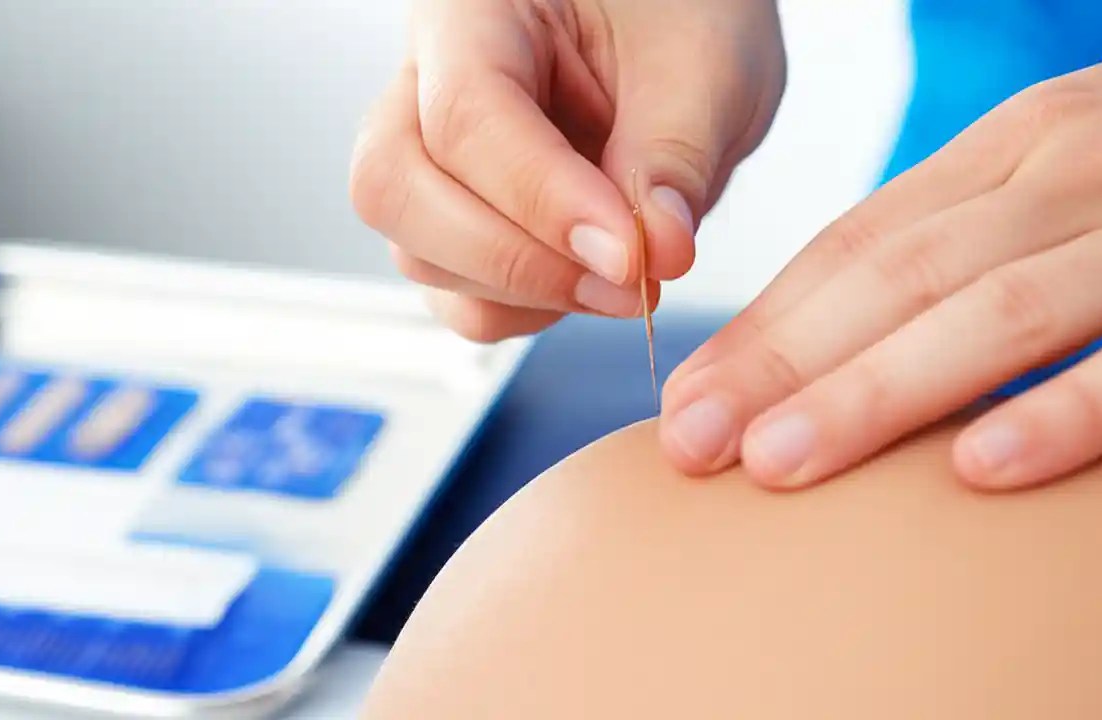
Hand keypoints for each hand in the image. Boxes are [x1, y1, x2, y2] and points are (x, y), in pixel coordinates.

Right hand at [350, 0, 784, 340]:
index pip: (464, 115)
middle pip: (396, 189)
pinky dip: (526, 309)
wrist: (683, 36)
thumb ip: (676, 156)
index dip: (541, 197)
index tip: (626, 254)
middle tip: (627, 282)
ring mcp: (428, 162)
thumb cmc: (683, 17)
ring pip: (418, 254)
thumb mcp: (706, 66)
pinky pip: (455, 294)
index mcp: (473, 9)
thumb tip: (654, 254)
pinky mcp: (453, 225)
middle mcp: (424, 84)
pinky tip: (592, 283)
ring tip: (627, 276)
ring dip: (527, 290)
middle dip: (512, 258)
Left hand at [661, 48, 1101, 490]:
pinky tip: (980, 466)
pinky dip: (1066, 410)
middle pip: (900, 277)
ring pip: (998, 314)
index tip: (687, 400)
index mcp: (1014, 146)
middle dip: (784, 365)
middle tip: (694, 444)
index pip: (859, 241)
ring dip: (878, 393)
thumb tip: (824, 342)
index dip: (766, 323)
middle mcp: (1076, 171)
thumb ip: (957, 241)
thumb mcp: (1056, 180)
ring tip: (783, 461)